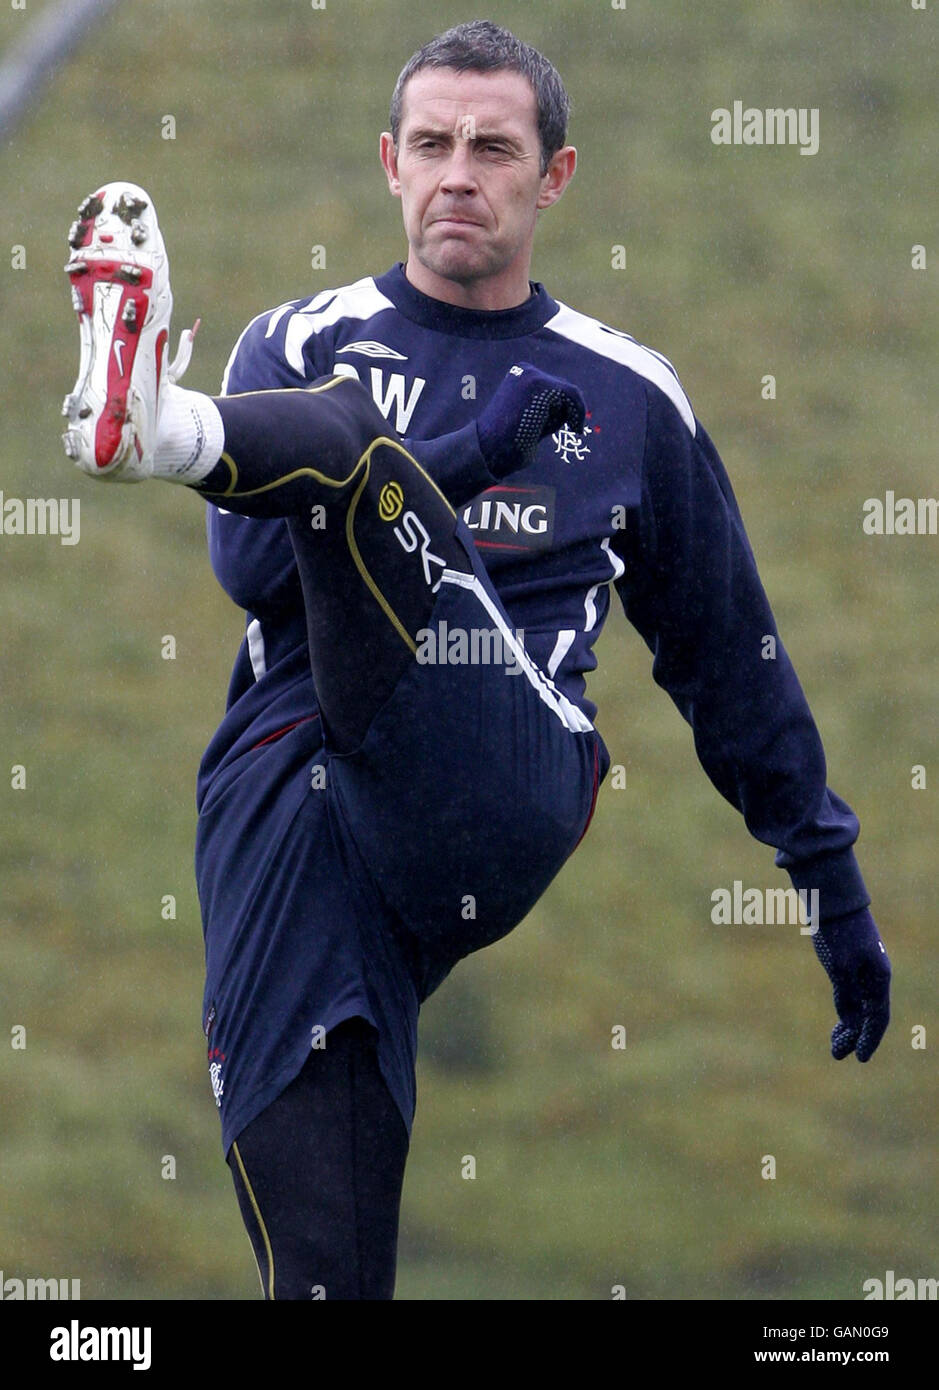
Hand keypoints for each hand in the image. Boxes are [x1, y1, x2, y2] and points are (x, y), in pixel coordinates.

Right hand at [476, 363, 585, 477]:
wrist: (488, 448)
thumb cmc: (505, 442)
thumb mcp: (526, 417)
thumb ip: (544, 408)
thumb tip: (570, 409)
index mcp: (519, 375)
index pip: (553, 387)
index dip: (563, 409)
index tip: (569, 426)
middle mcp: (525, 370)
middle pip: (562, 388)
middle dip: (564, 412)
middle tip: (562, 431)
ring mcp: (532, 376)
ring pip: (568, 393)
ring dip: (565, 416)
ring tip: (548, 432)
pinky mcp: (541, 385)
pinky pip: (573, 395)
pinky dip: (578, 413)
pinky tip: (575, 429)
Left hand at [812, 908, 890, 1060]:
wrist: (831, 899)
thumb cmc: (838, 932)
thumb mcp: (841, 968)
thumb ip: (847, 996)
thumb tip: (850, 1023)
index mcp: (879, 977)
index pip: (878, 1017)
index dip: (870, 1039)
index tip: (860, 1058)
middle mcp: (873, 977)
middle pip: (869, 1015)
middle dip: (856, 1037)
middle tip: (838, 1055)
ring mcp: (861, 970)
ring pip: (859, 1007)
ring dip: (849, 1027)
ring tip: (835, 1046)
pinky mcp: (847, 964)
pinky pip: (850, 995)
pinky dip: (844, 1011)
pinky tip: (839, 1025)